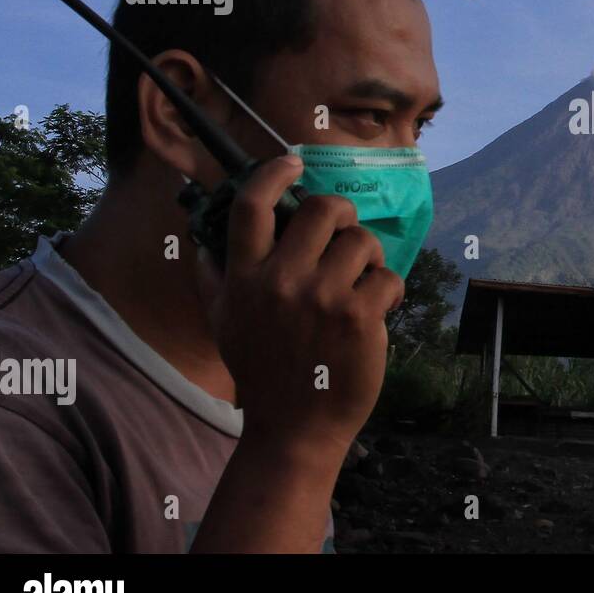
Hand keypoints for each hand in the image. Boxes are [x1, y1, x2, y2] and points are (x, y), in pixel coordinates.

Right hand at [193, 155, 404, 456]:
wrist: (294, 430)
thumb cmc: (263, 371)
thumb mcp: (224, 322)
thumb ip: (214, 275)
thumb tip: (204, 233)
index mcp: (243, 278)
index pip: (252, 206)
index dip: (275, 174)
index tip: (293, 162)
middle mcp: (279, 282)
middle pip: (323, 209)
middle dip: (342, 216)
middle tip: (344, 236)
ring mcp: (322, 298)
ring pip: (362, 241)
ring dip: (370, 258)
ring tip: (362, 282)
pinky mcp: (359, 317)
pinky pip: (389, 276)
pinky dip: (390, 290)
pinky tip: (377, 311)